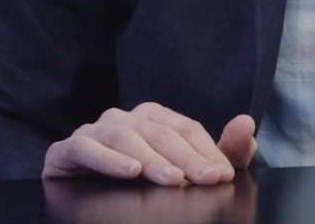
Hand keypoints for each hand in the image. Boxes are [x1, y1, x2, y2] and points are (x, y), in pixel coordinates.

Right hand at [42, 102, 256, 185]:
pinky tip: (129, 171)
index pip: (186, 129)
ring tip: (171, 179)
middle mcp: (126, 118)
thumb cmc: (138, 182)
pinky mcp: (67, 149)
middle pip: (160, 133)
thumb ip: (221, 151)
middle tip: (205, 180)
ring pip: (127, 137)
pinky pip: (87, 147)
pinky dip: (108, 158)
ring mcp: (95, 130)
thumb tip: (247, 123)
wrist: (78, 197)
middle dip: (185, 157)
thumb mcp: (186, 170)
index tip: (222, 175)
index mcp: (154, 117)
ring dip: (151, 158)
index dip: (206, 151)